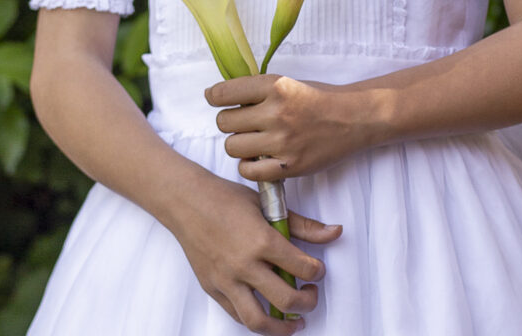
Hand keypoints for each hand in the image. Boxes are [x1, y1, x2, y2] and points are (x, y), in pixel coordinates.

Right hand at [166, 174, 340, 334]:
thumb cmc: (225, 198)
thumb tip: (335, 232)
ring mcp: (226, 280)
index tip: (316, 270)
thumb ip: (303, 225)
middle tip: (310, 295)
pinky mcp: (212, 288)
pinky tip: (265, 313)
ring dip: (283, 327)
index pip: (303, 269)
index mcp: (262, 241)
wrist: (186, 201)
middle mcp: (245, 265)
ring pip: (259, 321)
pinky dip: (255, 319)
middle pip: (287, 300)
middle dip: (308, 302)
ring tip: (294, 322)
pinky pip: (237, 315)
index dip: (317, 272)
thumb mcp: (268, 206)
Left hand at [206, 74, 366, 180]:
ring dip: (238, 144)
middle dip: (229, 122)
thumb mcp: (287, 83)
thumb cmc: (318, 99)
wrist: (354, 118)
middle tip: (244, 123)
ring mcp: (283, 141)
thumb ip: (257, 90)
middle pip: (224, 122)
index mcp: (275, 86)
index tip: (215, 98)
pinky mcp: (290, 165)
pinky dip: (249, 166)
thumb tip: (218, 96)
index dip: (214, 97)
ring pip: (232, 147)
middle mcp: (276, 113)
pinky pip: (248, 171)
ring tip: (253, 141)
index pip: (223, 93)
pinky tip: (259, 159)